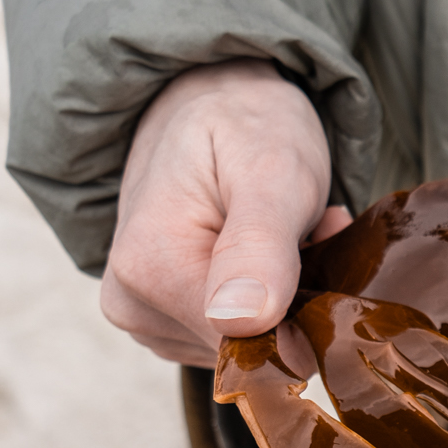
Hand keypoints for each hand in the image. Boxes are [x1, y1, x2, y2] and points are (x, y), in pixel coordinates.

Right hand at [100, 59, 351, 366]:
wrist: (210, 98)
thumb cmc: (246, 124)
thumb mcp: (270, 171)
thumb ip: (258, 249)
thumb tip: (241, 324)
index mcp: (146, 272)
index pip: (246, 346)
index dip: (299, 306)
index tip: (315, 239)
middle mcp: (133, 308)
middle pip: (247, 348)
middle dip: (294, 297)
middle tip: (307, 226)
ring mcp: (147, 320)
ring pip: (248, 343)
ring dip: (287, 295)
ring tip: (286, 229)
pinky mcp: (167, 323)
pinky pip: (237, 335)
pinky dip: (271, 299)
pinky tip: (272, 251)